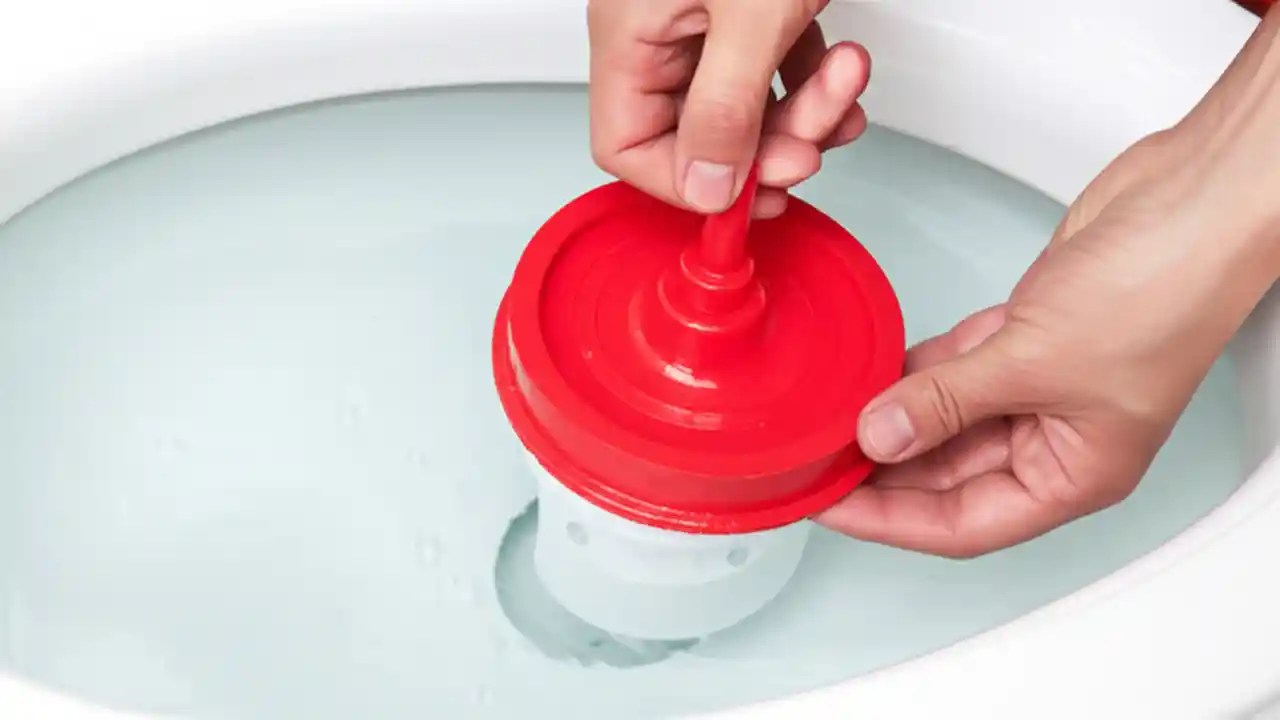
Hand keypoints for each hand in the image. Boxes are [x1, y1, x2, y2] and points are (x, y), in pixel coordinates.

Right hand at [587, 0, 868, 217]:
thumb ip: (724, 106)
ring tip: (845, 75)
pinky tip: (841, 66)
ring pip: (745, 105)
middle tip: (816, 134)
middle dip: (772, 141)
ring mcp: (699, 16)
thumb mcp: (750, 13)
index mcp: (629, 36)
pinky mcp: (746, 4)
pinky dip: (811, 79)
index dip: (692, 186)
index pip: (629, 149)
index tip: (754, 192)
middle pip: (699, 132)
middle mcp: (656, 31)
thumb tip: (708, 189)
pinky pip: (771, 67)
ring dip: (805, 110)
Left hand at [818, 8, 1279, 555]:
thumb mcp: (1034, 361)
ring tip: (823, 420)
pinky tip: (866, 373)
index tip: (826, 505)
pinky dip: (912, 371)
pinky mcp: (1024, 337)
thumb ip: (946, 402)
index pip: (960, 524)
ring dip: (889, 418)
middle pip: (945, 478)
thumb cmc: (1161, 289)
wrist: (1193, 201)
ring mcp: (1038, 387)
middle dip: (878, 472)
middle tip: (809, 462)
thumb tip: (876, 438)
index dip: (887, 520)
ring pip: (945, 421)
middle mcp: (1054, 440)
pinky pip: (953, 369)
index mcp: (1073, 476)